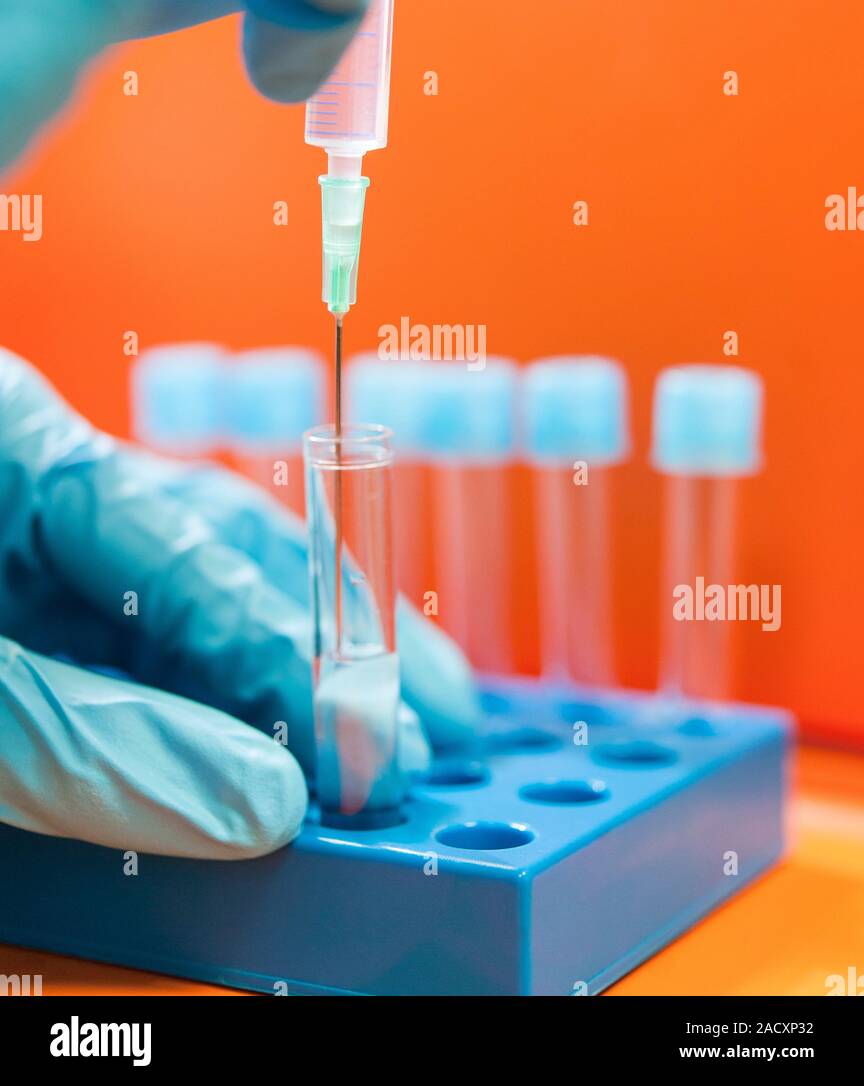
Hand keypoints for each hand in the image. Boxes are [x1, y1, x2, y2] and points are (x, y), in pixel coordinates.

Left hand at [0, 350, 477, 858]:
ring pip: (209, 592)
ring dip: (307, 666)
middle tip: (438, 719)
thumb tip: (261, 802)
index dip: (292, 653)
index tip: (368, 747)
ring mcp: (46, 537)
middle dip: (342, 636)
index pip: (194, 546)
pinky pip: (157, 639)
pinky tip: (300, 725)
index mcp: (18, 446)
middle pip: (231, 546)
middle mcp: (49, 478)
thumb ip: (97, 743)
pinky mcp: (45, 604)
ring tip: (409, 715)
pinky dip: (232, 694)